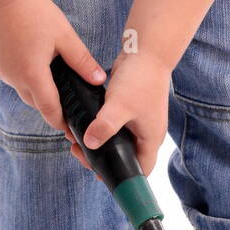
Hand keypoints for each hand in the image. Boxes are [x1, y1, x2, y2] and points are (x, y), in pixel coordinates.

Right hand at [0, 0, 106, 140]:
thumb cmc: (38, 14)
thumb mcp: (66, 37)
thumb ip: (82, 61)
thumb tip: (99, 80)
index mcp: (33, 74)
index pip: (49, 109)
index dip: (61, 123)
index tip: (72, 131)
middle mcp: (14, 77)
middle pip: (37, 103)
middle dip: (52, 108)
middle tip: (70, 108)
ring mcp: (3, 71)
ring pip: (25, 91)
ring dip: (39, 91)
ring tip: (57, 86)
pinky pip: (15, 79)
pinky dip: (28, 78)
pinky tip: (39, 66)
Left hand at [65, 46, 171, 177]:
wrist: (146, 52)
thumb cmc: (140, 79)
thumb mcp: (120, 105)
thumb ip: (105, 126)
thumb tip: (89, 144)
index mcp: (150, 138)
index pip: (141, 170)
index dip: (123, 177)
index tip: (100, 174)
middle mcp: (146, 133)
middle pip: (127, 158)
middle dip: (103, 159)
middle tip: (81, 152)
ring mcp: (139, 122)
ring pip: (119, 142)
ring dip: (99, 143)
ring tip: (78, 139)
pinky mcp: (130, 111)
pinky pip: (115, 127)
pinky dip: (101, 129)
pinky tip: (86, 124)